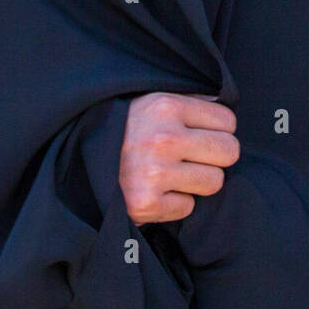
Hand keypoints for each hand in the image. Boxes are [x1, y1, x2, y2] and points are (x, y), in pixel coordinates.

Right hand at [118, 93, 238, 224]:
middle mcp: (162, 138)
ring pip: (214, 182)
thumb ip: (191, 103)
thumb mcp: (154, 102)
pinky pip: (188, 207)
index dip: (218, 129)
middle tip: (194, 157)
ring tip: (175, 173)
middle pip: (229, 151)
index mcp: (167, 106)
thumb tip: (226, 108)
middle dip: (216, 156)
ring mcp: (154, 173)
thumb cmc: (127, 129)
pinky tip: (158, 190)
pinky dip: (175, 202)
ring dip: (198, 181)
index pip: (228, 121)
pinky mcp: (145, 203)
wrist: (79, 159)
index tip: (201, 134)